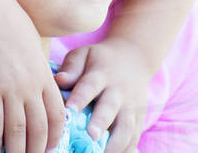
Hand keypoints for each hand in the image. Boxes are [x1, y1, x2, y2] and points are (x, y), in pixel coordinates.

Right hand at [0, 0, 65, 152]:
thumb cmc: (11, 24)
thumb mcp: (34, 47)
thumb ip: (39, 70)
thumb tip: (41, 87)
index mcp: (44, 76)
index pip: (57, 116)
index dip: (55, 136)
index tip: (50, 147)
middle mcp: (31, 86)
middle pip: (38, 129)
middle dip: (36, 150)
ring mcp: (10, 89)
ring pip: (17, 132)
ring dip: (16, 150)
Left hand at [55, 38, 150, 152]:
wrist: (134, 58)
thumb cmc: (100, 59)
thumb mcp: (85, 54)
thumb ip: (72, 67)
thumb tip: (58, 79)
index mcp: (101, 73)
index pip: (90, 85)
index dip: (80, 97)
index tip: (70, 109)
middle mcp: (118, 91)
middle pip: (110, 107)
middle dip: (101, 122)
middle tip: (90, 135)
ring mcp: (131, 107)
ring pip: (126, 126)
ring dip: (116, 143)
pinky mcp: (139, 120)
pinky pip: (135, 137)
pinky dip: (128, 150)